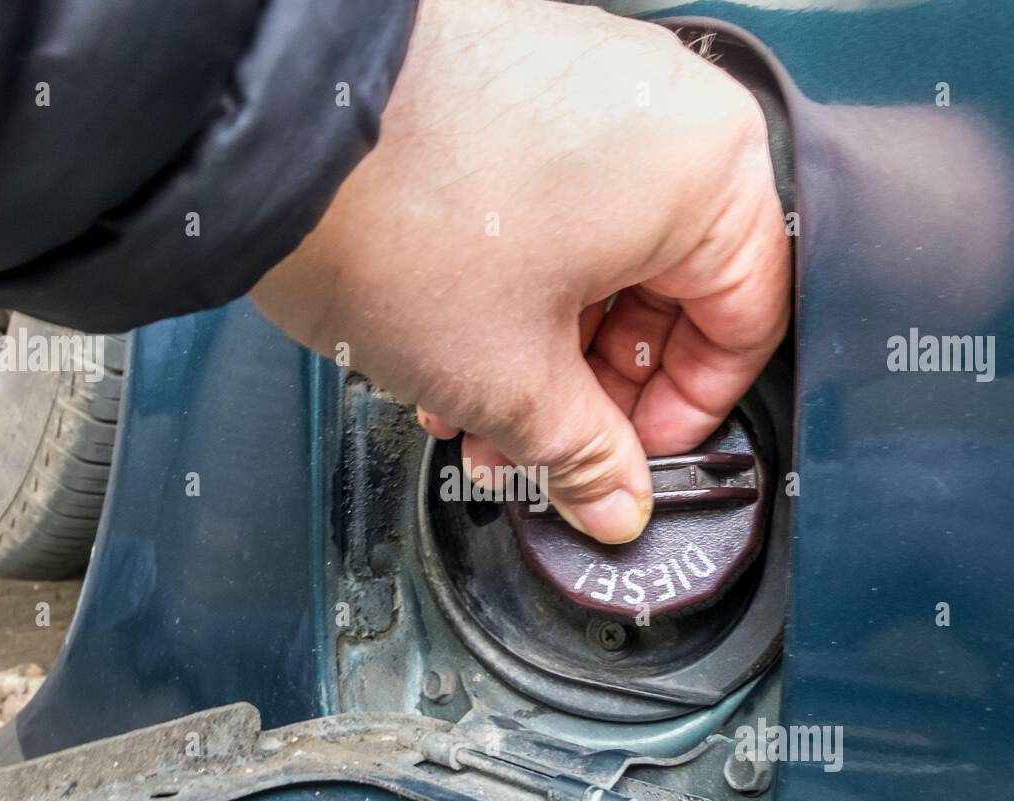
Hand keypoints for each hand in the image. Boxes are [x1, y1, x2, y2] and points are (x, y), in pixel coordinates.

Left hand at [251, 0, 789, 542]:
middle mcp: (661, 109)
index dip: (689, 415)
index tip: (632, 460)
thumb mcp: (512, 379)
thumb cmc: (399, 221)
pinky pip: (551, 206)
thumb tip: (617, 502)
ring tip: (474, 412)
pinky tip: (455, 343)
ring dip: (543, 352)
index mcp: (708, 171)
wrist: (267, 124)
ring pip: (602, 255)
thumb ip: (587, 455)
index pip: (746, 322)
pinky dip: (517, 285)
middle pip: (669, 291)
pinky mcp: (517, 85)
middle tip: (540, 450)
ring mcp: (586, 86)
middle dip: (592, 393)